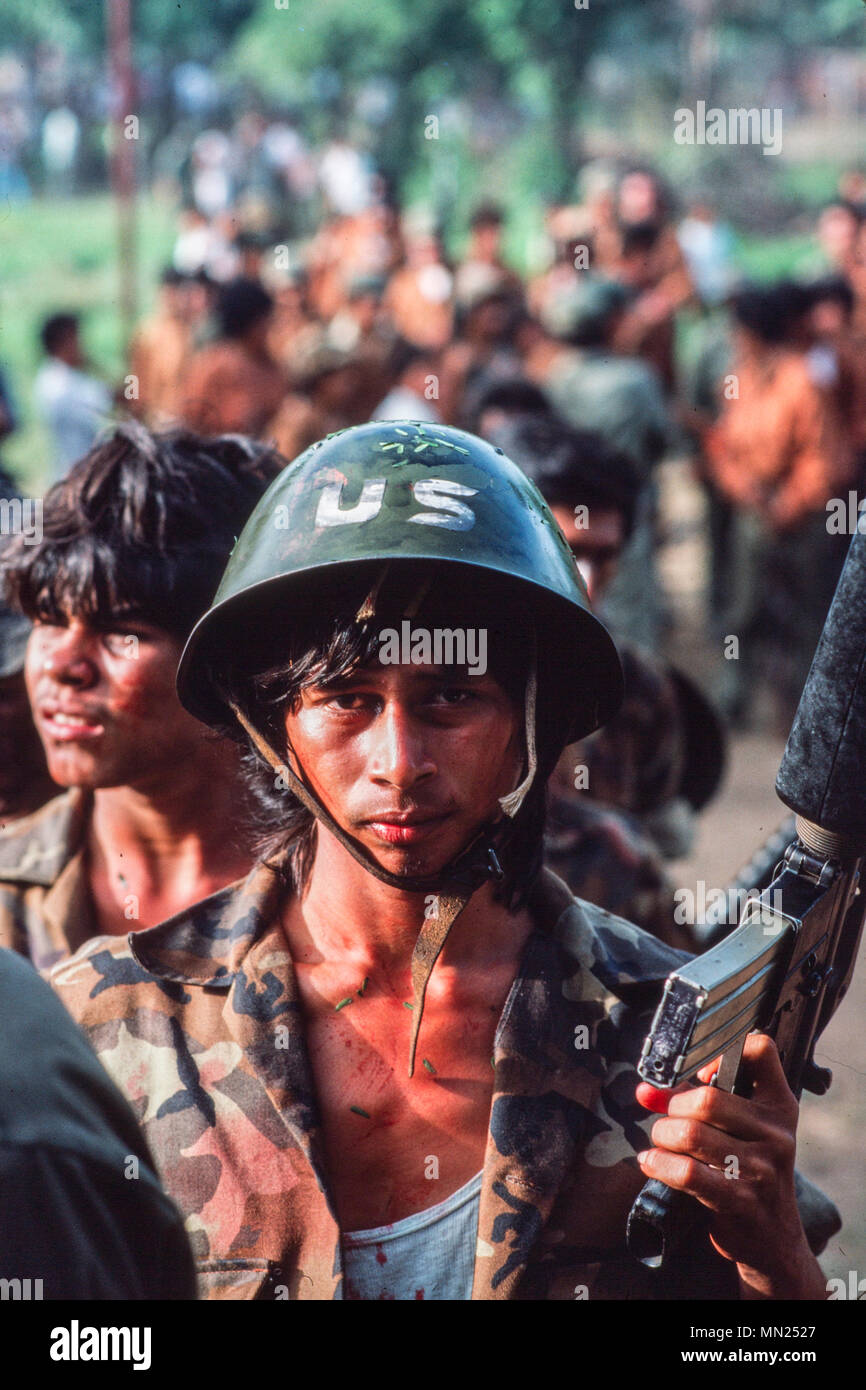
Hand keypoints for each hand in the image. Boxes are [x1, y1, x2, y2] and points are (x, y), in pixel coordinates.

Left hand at [635, 1034, 826, 1298]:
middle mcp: (776, 1133)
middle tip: (667, 1120)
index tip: (699, 1074)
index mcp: (779, 1106)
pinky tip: (652, 1163)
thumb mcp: (741, 1131)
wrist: (773, 1238)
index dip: (719, 1053)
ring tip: (661, 1143)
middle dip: (673, 1107)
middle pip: (707, 1098)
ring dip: (662, 1136)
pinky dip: (659, 1164)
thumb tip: (645, 1091)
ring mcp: (762, 1168)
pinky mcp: (741, 1200)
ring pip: (691, 1133)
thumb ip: (696, 1101)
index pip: (760, 1050)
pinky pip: (687, 1172)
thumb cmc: (747, 1171)